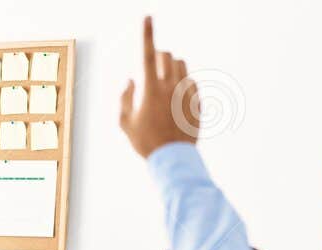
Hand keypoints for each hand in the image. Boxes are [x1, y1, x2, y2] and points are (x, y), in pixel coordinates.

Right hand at [118, 17, 197, 158]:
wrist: (172, 159)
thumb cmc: (145, 142)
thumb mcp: (125, 123)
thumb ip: (124, 97)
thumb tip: (131, 80)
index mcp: (151, 89)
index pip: (147, 54)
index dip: (146, 33)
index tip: (147, 17)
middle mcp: (170, 86)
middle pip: (167, 55)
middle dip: (159, 55)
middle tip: (153, 66)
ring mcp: (186, 92)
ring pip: (181, 65)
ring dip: (171, 68)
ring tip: (164, 84)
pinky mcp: (197, 100)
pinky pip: (191, 82)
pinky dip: (182, 84)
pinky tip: (175, 100)